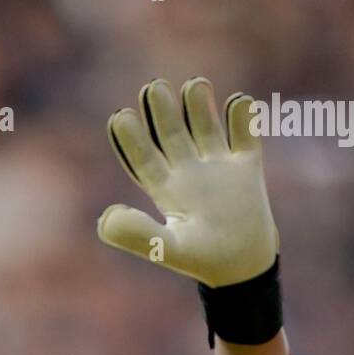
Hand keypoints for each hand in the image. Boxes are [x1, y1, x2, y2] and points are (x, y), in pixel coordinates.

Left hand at [97, 76, 278, 289]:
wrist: (243, 268)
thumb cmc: (202, 260)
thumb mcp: (166, 250)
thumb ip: (137, 235)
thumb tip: (106, 217)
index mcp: (164, 189)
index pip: (142, 158)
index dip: (131, 139)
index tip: (121, 117)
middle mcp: (187, 171)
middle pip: (170, 133)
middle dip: (161, 111)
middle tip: (153, 88)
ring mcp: (217, 164)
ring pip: (204, 124)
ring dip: (198, 105)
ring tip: (194, 86)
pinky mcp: (246, 164)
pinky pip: (244, 132)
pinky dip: (242, 116)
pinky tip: (236, 104)